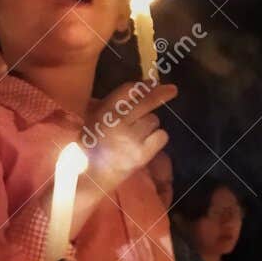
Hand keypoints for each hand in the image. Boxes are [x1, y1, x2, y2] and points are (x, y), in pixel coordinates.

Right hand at [82, 82, 176, 196]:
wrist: (88, 178)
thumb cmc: (89, 147)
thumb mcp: (92, 120)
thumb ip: (110, 105)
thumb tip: (136, 88)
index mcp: (103, 113)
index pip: (128, 90)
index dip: (143, 85)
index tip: (152, 82)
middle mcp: (118, 123)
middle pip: (146, 102)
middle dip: (160, 93)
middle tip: (173, 89)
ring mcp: (131, 140)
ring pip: (154, 120)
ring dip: (149, 125)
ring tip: (135, 135)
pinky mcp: (142, 154)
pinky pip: (161, 136)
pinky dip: (156, 138)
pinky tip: (145, 144)